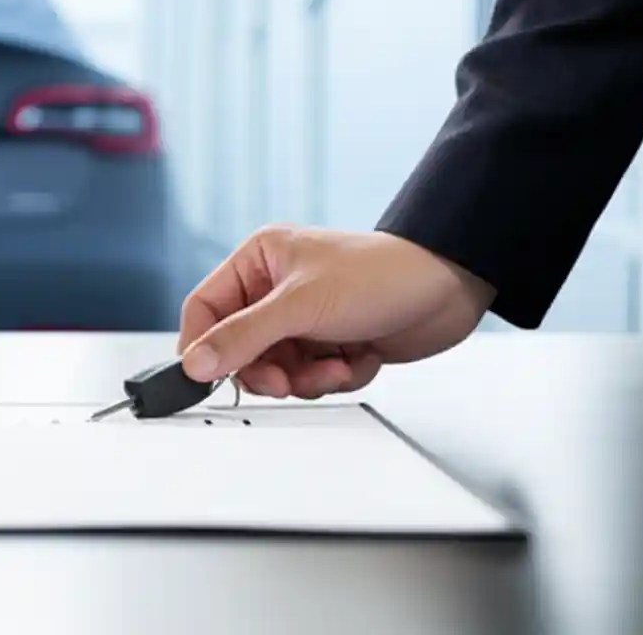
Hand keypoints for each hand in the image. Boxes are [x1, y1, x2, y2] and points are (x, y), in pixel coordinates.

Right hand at [177, 226, 494, 398]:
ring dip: (305, 377)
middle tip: (285, 381)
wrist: (448, 289)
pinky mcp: (329, 343)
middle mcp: (275, 289)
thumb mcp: (299, 306)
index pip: (205, 308)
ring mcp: (303, 318)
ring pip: (275, 368)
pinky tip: (357, 360)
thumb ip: (242, 337)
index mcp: (258, 261)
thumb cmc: (379, 274)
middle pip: (238, 347)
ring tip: (334, 366)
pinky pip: (308, 377)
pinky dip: (332, 377)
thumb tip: (194, 364)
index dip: (202, 346)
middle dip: (267, 370)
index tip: (206, 378)